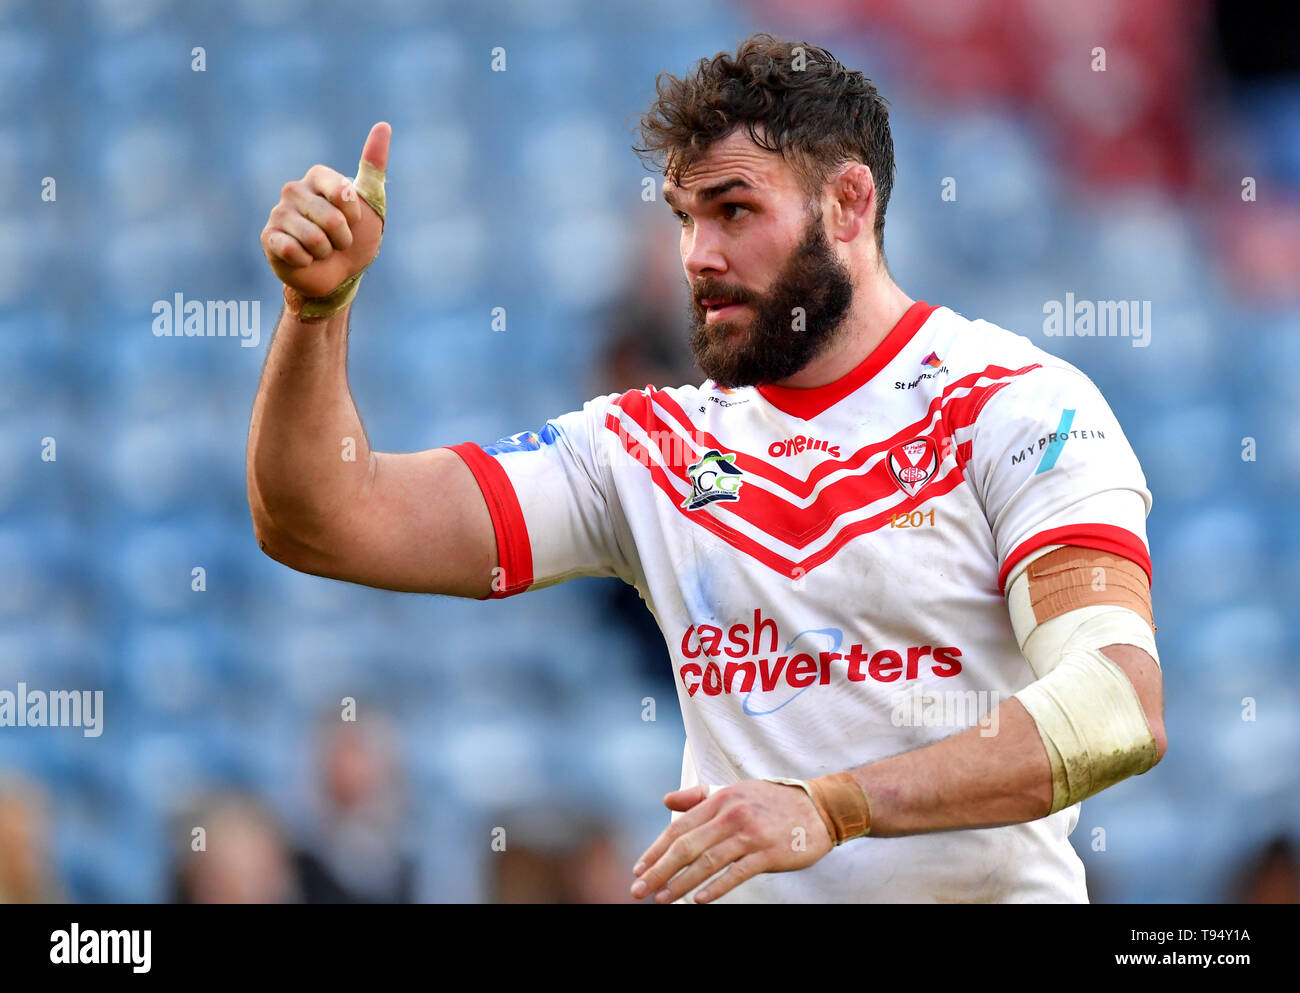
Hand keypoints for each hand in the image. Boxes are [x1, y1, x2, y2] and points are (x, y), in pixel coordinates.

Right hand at [260, 121, 389, 298]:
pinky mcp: (269, 237)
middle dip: (343, 238)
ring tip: (322, 250)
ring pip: (314, 238)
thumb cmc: (355, 238)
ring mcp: (279, 213)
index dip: (354, 213)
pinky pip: (292, 250)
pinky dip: (307, 261)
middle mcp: (294, 189)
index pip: (342, 190)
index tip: (354, 220)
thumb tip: (383, 126)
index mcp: (318, 177)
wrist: (338, 275)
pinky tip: (304, 258)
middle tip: (338, 241)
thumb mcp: (370, 203)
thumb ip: (373, 166)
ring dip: (325, 251)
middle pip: (331, 218)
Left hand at [630, 780, 833, 903]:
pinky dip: (716, 887)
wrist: (818, 807)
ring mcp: (750, 834)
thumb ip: (698, 797)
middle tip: (640, 889)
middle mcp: (731, 815)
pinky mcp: (768, 853)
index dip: (656, 850)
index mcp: (719, 800)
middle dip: (659, 870)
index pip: (679, 827)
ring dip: (681, 883)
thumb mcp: (734, 791)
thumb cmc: (772, 802)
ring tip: (662, 899)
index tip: (639, 869)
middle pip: (686, 845)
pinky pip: (736, 873)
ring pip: (707, 861)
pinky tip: (698, 900)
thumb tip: (667, 801)